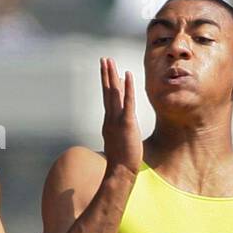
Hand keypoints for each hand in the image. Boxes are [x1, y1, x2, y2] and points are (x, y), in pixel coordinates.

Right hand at [100, 57, 141, 178]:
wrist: (119, 173)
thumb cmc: (120, 165)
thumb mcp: (118, 147)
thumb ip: (117, 138)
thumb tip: (117, 137)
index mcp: (108, 124)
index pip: (109, 101)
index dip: (109, 86)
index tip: (110, 74)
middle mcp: (110, 119)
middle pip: (107, 92)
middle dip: (105, 75)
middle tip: (104, 60)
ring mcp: (117, 120)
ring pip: (113, 93)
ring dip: (112, 75)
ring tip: (110, 61)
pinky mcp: (127, 124)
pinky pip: (127, 102)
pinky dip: (127, 87)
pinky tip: (127, 75)